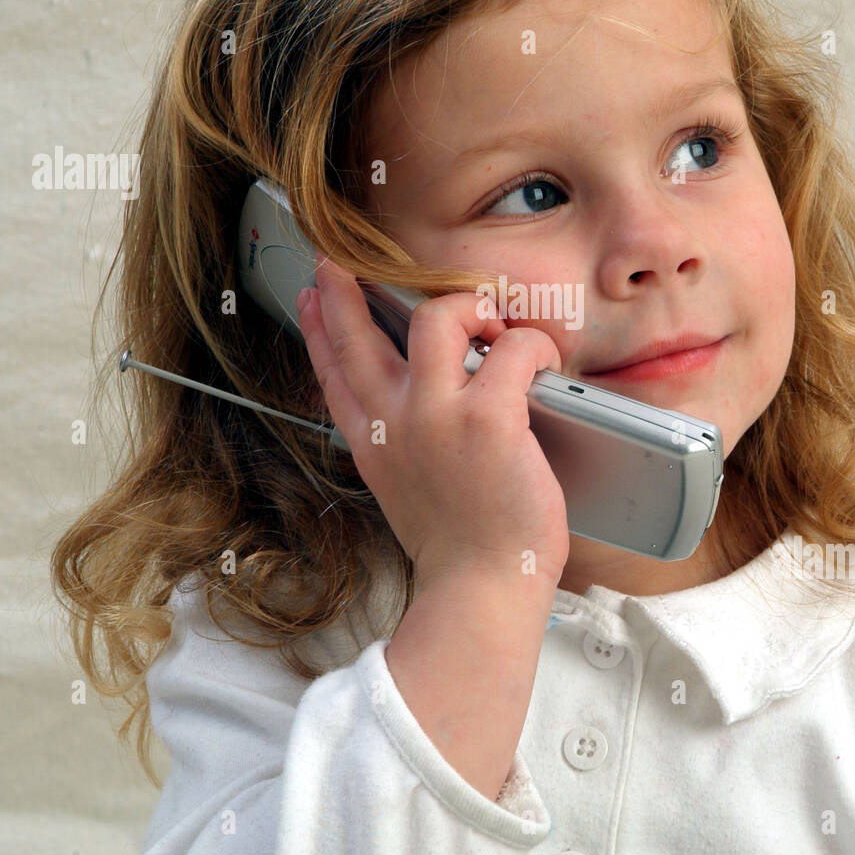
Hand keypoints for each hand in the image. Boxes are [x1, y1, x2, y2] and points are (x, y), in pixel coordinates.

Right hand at [296, 257, 570, 590]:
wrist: (480, 590)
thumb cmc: (459, 548)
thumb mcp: (406, 492)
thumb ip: (404, 445)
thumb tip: (423, 409)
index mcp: (375, 443)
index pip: (335, 374)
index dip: (319, 330)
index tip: (312, 298)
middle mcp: (397, 422)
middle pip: (362, 337)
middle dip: (349, 292)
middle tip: (346, 264)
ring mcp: (439, 416)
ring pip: (438, 317)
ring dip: (469, 307)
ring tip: (491, 325)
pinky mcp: (489, 419)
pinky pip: (514, 348)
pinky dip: (533, 344)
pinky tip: (542, 360)